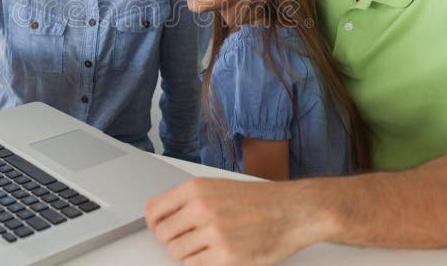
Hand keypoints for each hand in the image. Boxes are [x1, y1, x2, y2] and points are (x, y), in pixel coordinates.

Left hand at [144, 178, 335, 264]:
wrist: (293, 211)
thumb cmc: (259, 200)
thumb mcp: (219, 188)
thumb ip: (190, 200)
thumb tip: (165, 216)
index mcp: (197, 189)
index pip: (153, 210)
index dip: (153, 223)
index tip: (159, 228)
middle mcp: (201, 208)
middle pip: (163, 235)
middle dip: (173, 240)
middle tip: (189, 238)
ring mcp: (213, 232)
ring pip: (176, 253)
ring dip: (188, 253)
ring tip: (208, 245)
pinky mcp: (226, 255)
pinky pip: (195, 265)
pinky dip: (202, 263)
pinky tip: (217, 253)